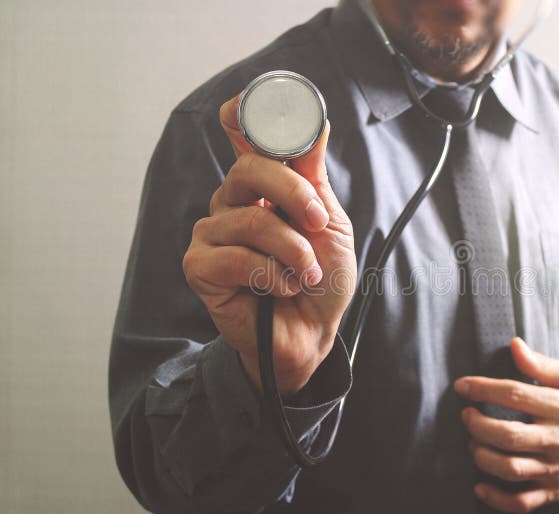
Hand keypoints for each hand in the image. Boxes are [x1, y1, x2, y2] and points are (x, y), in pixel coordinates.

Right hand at [182, 94, 356, 397]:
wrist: (313, 333)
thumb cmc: (321, 279)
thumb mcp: (328, 223)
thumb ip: (312, 178)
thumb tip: (317, 125)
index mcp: (262, 187)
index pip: (241, 137)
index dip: (242, 114)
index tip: (248, 104)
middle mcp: (232, 202)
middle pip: (250, 168)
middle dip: (295, 196)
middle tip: (319, 224)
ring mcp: (212, 232)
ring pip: (251, 219)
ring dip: (293, 251)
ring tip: (306, 274)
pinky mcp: (199, 265)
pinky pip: (234, 255)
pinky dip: (270, 275)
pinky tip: (278, 289)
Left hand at [454, 338, 558, 513]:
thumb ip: (541, 364)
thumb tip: (514, 345)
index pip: (516, 395)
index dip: (483, 389)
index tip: (462, 385)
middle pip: (509, 436)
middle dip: (478, 425)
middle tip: (467, 415)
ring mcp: (556, 469)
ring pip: (511, 469)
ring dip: (482, 457)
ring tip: (473, 442)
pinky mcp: (555, 492)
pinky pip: (522, 502)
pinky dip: (496, 498)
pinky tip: (480, 486)